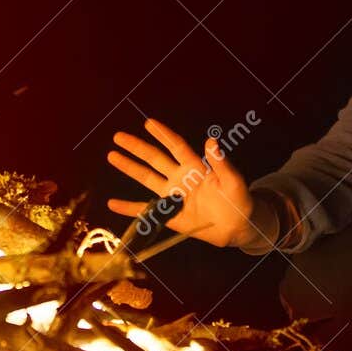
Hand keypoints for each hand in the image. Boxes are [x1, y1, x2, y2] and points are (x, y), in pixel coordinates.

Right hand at [106, 119, 259, 247]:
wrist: (237, 227)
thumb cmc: (239, 201)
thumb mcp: (234, 181)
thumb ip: (222, 164)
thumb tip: (212, 141)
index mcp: (196, 167)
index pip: (176, 147)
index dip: (163, 135)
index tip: (149, 123)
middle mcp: (181, 178)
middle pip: (155, 159)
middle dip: (137, 147)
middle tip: (118, 136)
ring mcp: (173, 196)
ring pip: (146, 178)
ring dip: (129, 168)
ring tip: (112, 155)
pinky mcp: (170, 216)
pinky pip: (145, 211)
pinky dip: (129, 209)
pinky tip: (113, 204)